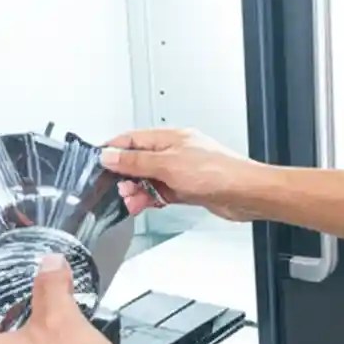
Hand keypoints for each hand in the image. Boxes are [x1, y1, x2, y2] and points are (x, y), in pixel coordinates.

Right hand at [100, 128, 267, 221]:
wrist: (245, 193)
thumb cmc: (218, 172)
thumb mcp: (168, 165)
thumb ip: (136, 162)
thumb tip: (110, 156)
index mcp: (171, 138)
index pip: (133, 139)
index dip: (114, 150)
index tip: (98, 162)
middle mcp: (177, 152)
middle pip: (140, 161)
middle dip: (125, 175)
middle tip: (117, 189)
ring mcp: (183, 171)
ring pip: (150, 179)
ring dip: (137, 190)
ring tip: (130, 201)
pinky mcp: (190, 188)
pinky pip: (163, 192)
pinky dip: (152, 198)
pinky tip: (145, 205)